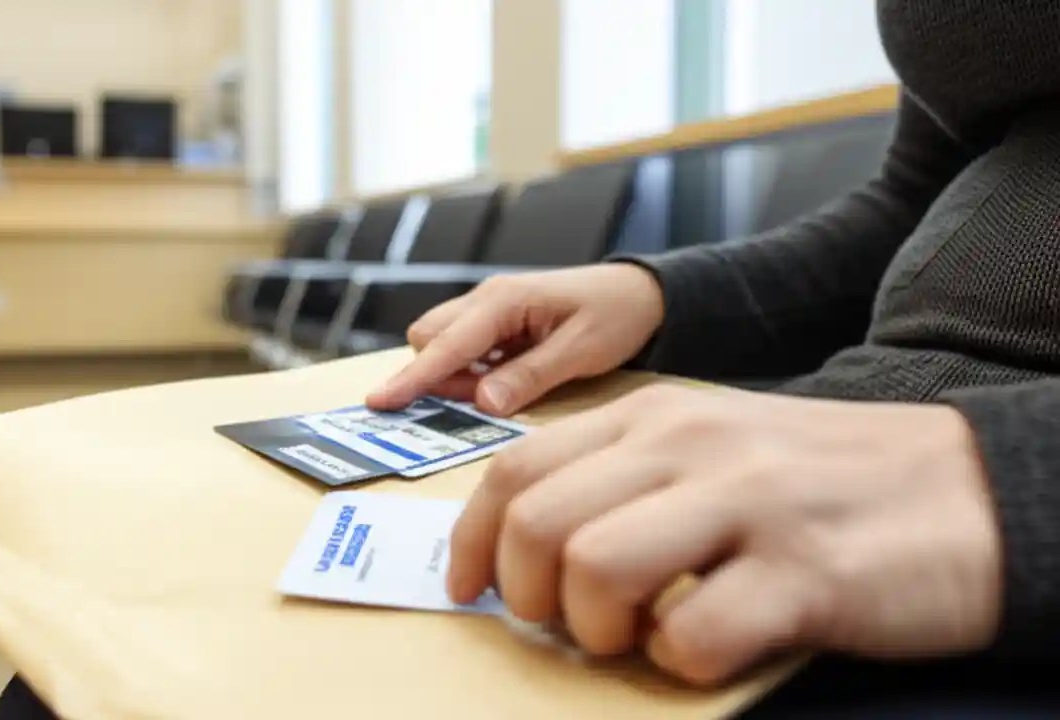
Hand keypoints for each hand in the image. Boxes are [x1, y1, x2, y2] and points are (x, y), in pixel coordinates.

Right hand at [366, 264, 664, 415]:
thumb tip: (482, 405)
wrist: (644, 294)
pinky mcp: (497, 325)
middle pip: (429, 340)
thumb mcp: (582, 351)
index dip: (413, 378)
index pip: (446, 345)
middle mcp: (487, 299)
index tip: (379, 402)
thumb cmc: (617, 316)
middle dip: (438, 375)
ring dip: (456, 375)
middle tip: (484, 399)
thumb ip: (530, 377)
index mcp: (504, 300)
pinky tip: (509, 379)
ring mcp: (489, 310)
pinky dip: (472, 371)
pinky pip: (464, 350)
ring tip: (506, 387)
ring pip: (442, 344)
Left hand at [448, 383, 1002, 685]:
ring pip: (595, 570)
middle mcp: (690, 446)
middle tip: (566, 622)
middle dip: (528, 594)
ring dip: (596, 630)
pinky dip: (680, 663)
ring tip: (636, 634)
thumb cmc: (824, 479)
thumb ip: (625, 476)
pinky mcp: (804, 576)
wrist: (969, 489)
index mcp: (656, 415)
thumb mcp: (711, 446)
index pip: (516, 468)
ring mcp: (748, 505)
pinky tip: (711, 646)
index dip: (471, 539)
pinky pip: (690, 638)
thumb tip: (530, 545)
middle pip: (538, 524)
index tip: (469, 587)